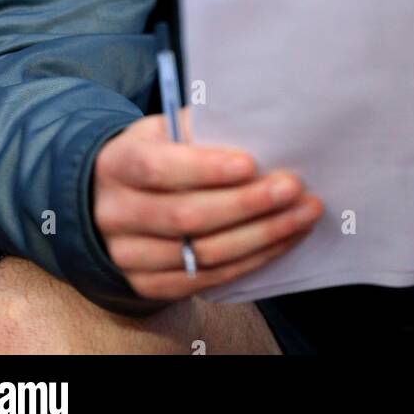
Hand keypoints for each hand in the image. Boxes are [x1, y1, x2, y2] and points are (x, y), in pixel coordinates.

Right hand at [93, 107, 323, 300]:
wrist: (111, 198)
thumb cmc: (155, 152)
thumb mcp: (164, 129)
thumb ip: (200, 128)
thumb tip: (256, 128)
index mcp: (118, 164)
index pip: (158, 168)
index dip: (206, 168)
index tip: (251, 163)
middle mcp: (116, 214)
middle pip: (185, 217)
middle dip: (247, 204)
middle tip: (294, 188)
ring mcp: (128, 256)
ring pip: (201, 254)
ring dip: (260, 237)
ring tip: (302, 216)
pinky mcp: (148, 285)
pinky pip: (205, 280)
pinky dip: (250, 261)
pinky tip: (282, 241)